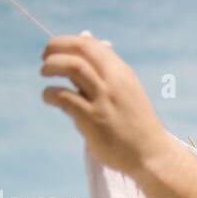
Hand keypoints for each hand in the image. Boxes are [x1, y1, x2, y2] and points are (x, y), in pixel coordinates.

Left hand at [41, 33, 171, 173]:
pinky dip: (51, 93)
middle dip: (56, 47)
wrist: (152, 155)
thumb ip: (105, 73)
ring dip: (53, 65)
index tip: (56, 50)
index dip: (67, 42)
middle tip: (44, 58)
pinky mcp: (94, 120)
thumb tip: (81, 48)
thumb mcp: (126, 91)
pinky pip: (65, 98)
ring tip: (44, 73)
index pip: (91, 44)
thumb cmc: (135, 124)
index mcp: (122, 73)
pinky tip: (50, 98)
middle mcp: (114, 82)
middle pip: (80, 49)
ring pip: (73, 67)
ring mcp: (104, 100)